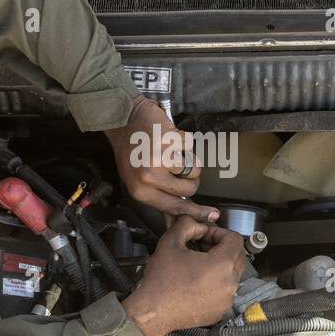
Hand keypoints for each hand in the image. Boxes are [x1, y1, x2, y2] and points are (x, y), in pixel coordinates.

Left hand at [104, 97, 218, 223]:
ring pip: (194, 169)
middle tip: (177, 167)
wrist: (122, 120)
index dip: (196, 212)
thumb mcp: (136, 181)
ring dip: (188, 159)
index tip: (212, 215)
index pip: (174, 207)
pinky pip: (190, 146)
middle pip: (190, 189)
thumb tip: (177, 216)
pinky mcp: (168, 140)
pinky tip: (168, 138)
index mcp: (140, 191)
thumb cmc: (129, 151)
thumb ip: (157, 198)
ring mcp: (159, 159)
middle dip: (190, 179)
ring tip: (171, 151)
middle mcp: (149, 177)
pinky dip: (183, 140)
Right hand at [122, 218, 246, 335]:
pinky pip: (225, 290)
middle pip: (238, 256)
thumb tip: (196, 224)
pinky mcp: (220, 310)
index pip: (235, 239)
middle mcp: (229, 283)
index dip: (219, 233)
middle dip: (222, 248)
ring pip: (232, 274)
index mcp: (222, 265)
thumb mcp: (171, 243)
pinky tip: (197, 281)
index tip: (206, 236)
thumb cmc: (161, 283)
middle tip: (203, 247)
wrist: (152, 312)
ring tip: (198, 264)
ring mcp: (226, 299)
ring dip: (220, 265)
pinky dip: (216, 283)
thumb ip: (187, 225)